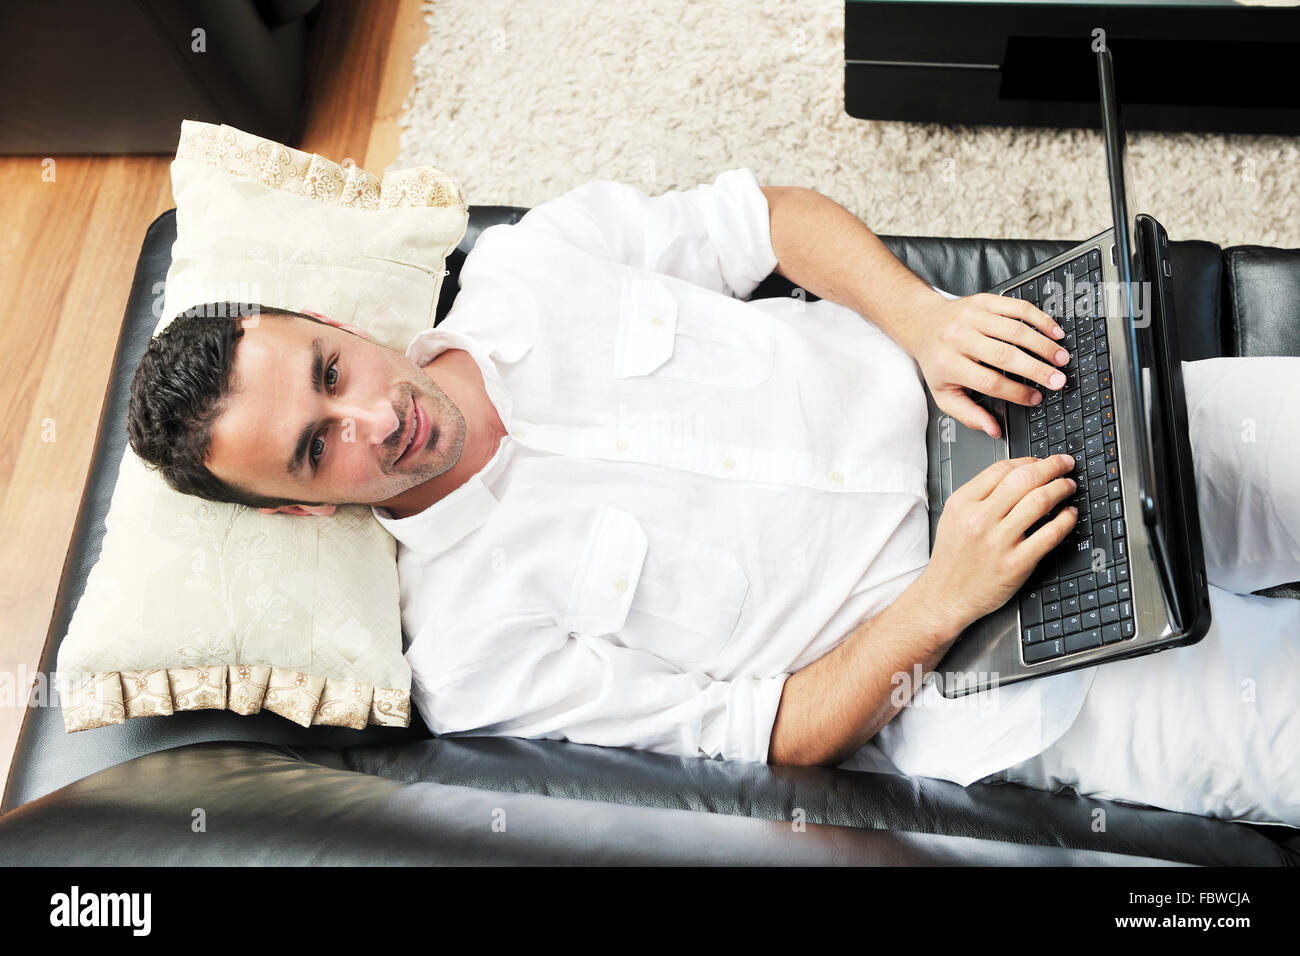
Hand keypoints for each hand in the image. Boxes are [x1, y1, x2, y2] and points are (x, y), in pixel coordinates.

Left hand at [908, 293, 1070, 438]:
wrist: (922, 323)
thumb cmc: (937, 361)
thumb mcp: (944, 393)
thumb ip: (968, 414)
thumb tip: (993, 430)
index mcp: (948, 363)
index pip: (989, 382)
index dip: (1016, 392)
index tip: (1035, 398)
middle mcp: (959, 337)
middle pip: (1004, 356)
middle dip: (1036, 370)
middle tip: (1058, 380)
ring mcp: (972, 316)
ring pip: (1014, 330)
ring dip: (1043, 345)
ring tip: (1061, 358)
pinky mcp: (984, 300)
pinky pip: (1017, 307)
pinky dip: (1040, 319)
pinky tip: (1054, 332)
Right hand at [917, 454, 1078, 635]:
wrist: (944, 596)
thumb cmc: (951, 559)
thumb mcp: (953, 518)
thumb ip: (979, 496)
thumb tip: (1017, 475)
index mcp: (962, 504)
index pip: (1001, 469)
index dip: (1028, 460)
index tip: (1042, 461)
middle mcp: (979, 520)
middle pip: (1024, 479)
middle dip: (1051, 467)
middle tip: (1064, 465)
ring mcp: (998, 542)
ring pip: (1039, 502)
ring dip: (1060, 489)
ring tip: (1068, 486)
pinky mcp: (1015, 564)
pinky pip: (1049, 535)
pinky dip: (1065, 520)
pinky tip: (1069, 515)